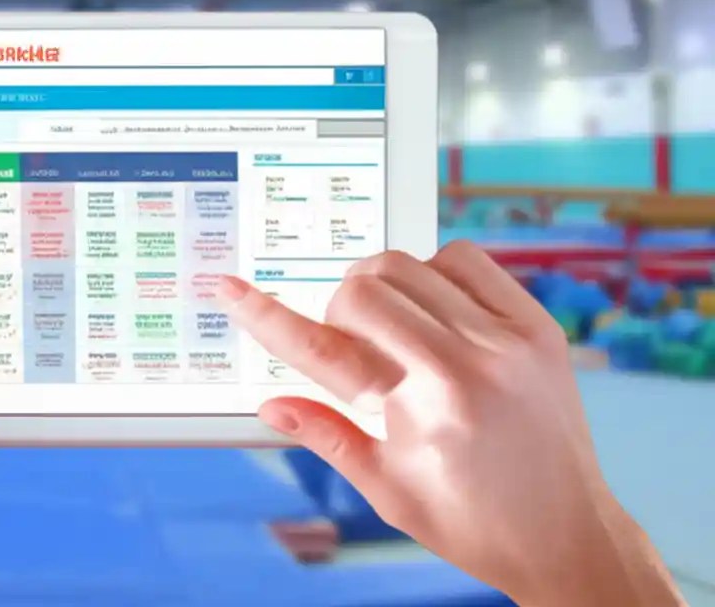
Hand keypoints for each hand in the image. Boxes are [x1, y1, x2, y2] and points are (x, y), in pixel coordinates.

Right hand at [217, 242, 681, 606]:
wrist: (568, 537)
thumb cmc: (474, 522)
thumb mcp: (387, 489)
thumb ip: (326, 434)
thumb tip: (271, 404)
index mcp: (422, 407)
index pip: (322, 347)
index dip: (265, 316)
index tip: (229, 290)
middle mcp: (467, 362)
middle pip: (364, 287)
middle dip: (340, 311)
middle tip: (353, 348)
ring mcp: (508, 337)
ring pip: (411, 264)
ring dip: (384, 288)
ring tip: (394, 333)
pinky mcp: (537, 326)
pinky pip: (467, 260)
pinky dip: (436, 272)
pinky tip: (434, 311)